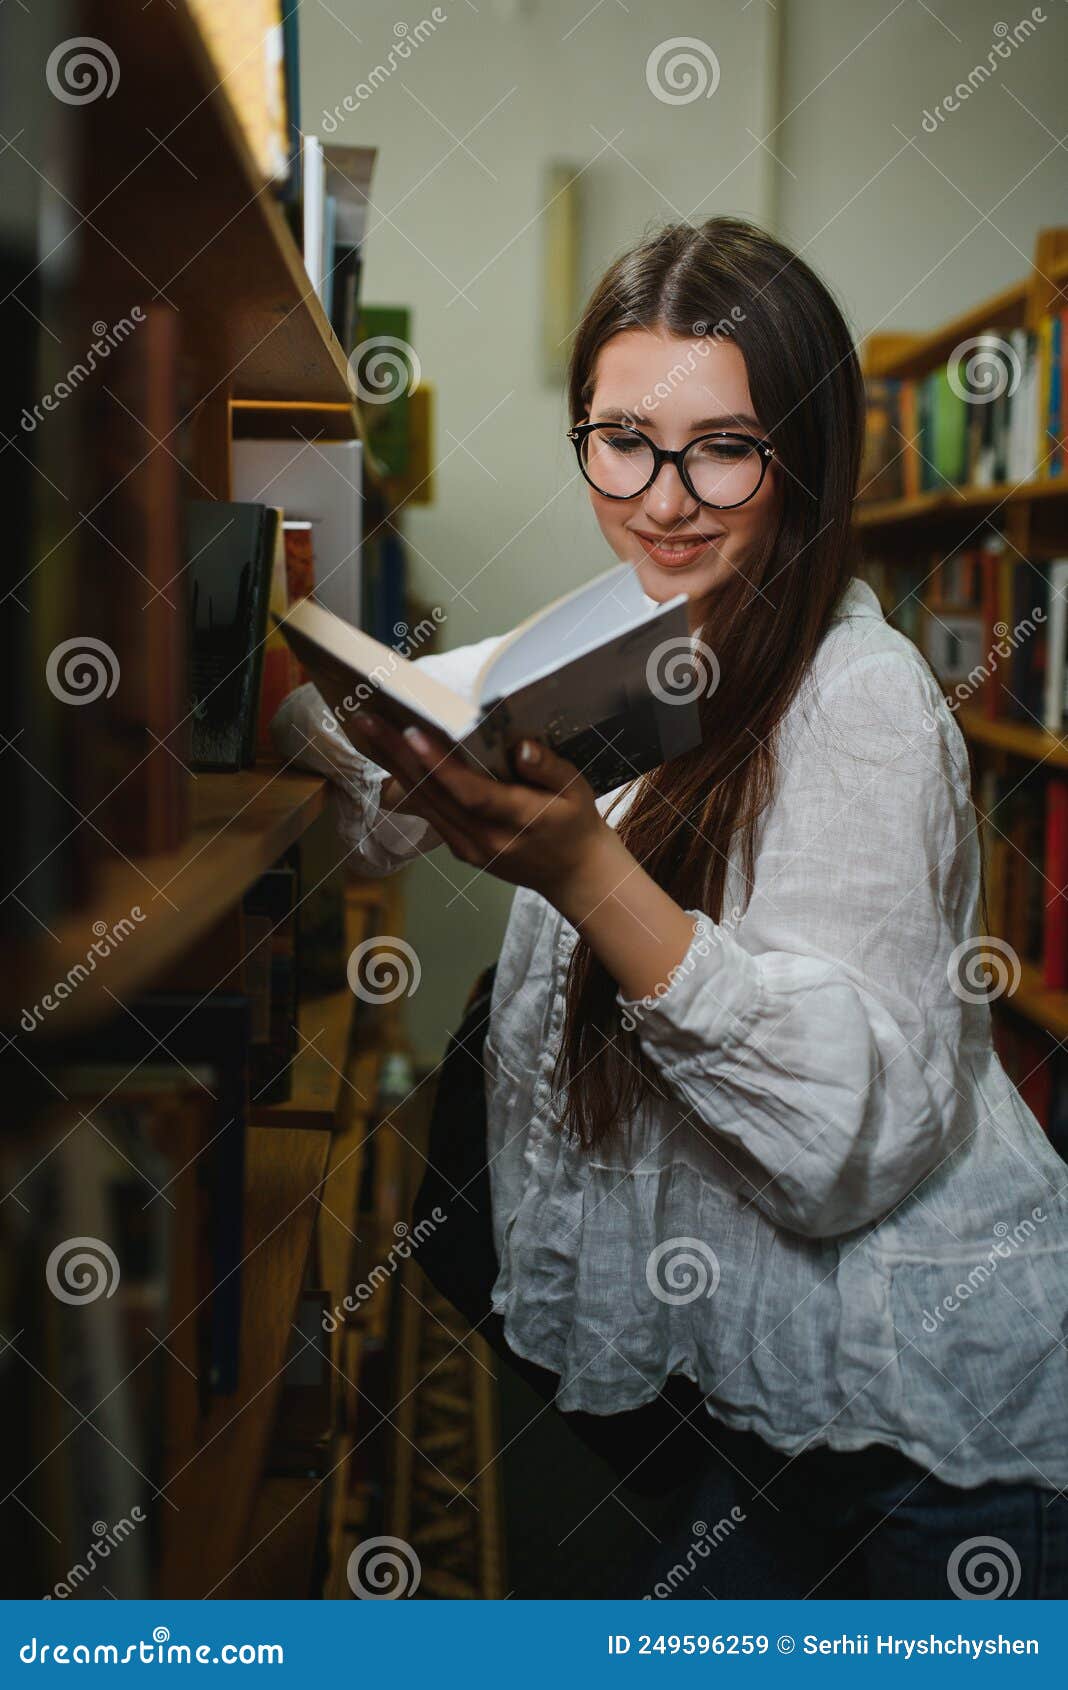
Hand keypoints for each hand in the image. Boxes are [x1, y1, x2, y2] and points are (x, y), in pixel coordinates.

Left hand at [346, 710, 698, 997]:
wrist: (573, 874)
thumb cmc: (575, 823)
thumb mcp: (577, 790)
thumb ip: (548, 768)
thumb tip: (521, 748)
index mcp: (516, 819)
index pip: (469, 792)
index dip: (438, 764)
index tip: (412, 732)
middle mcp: (484, 838)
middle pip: (433, 794)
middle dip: (397, 754)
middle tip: (367, 718)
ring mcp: (467, 847)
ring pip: (423, 803)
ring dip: (393, 765)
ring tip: (367, 730)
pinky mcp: (459, 849)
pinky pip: (428, 813)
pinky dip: (406, 783)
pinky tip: (388, 756)